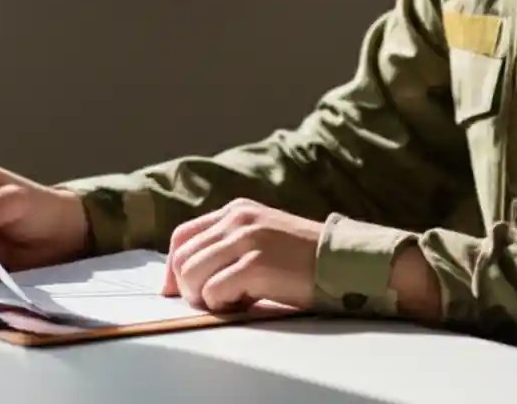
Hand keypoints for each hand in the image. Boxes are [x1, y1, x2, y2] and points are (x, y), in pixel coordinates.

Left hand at [161, 198, 320, 312]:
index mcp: (236, 210)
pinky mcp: (256, 264)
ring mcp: (246, 240)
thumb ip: (229, 245)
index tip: (175, 291)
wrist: (344, 263)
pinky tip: (246, 304)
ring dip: (204, 297)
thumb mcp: (262, 238)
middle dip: (187, 288)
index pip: (181, 235)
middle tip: (211, 302)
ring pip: (191, 274)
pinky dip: (222, 306)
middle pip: (182, 257)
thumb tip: (187, 278)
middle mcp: (237, 219)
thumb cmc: (303, 260)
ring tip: (231, 302)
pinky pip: (214, 292)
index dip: (172, 267)